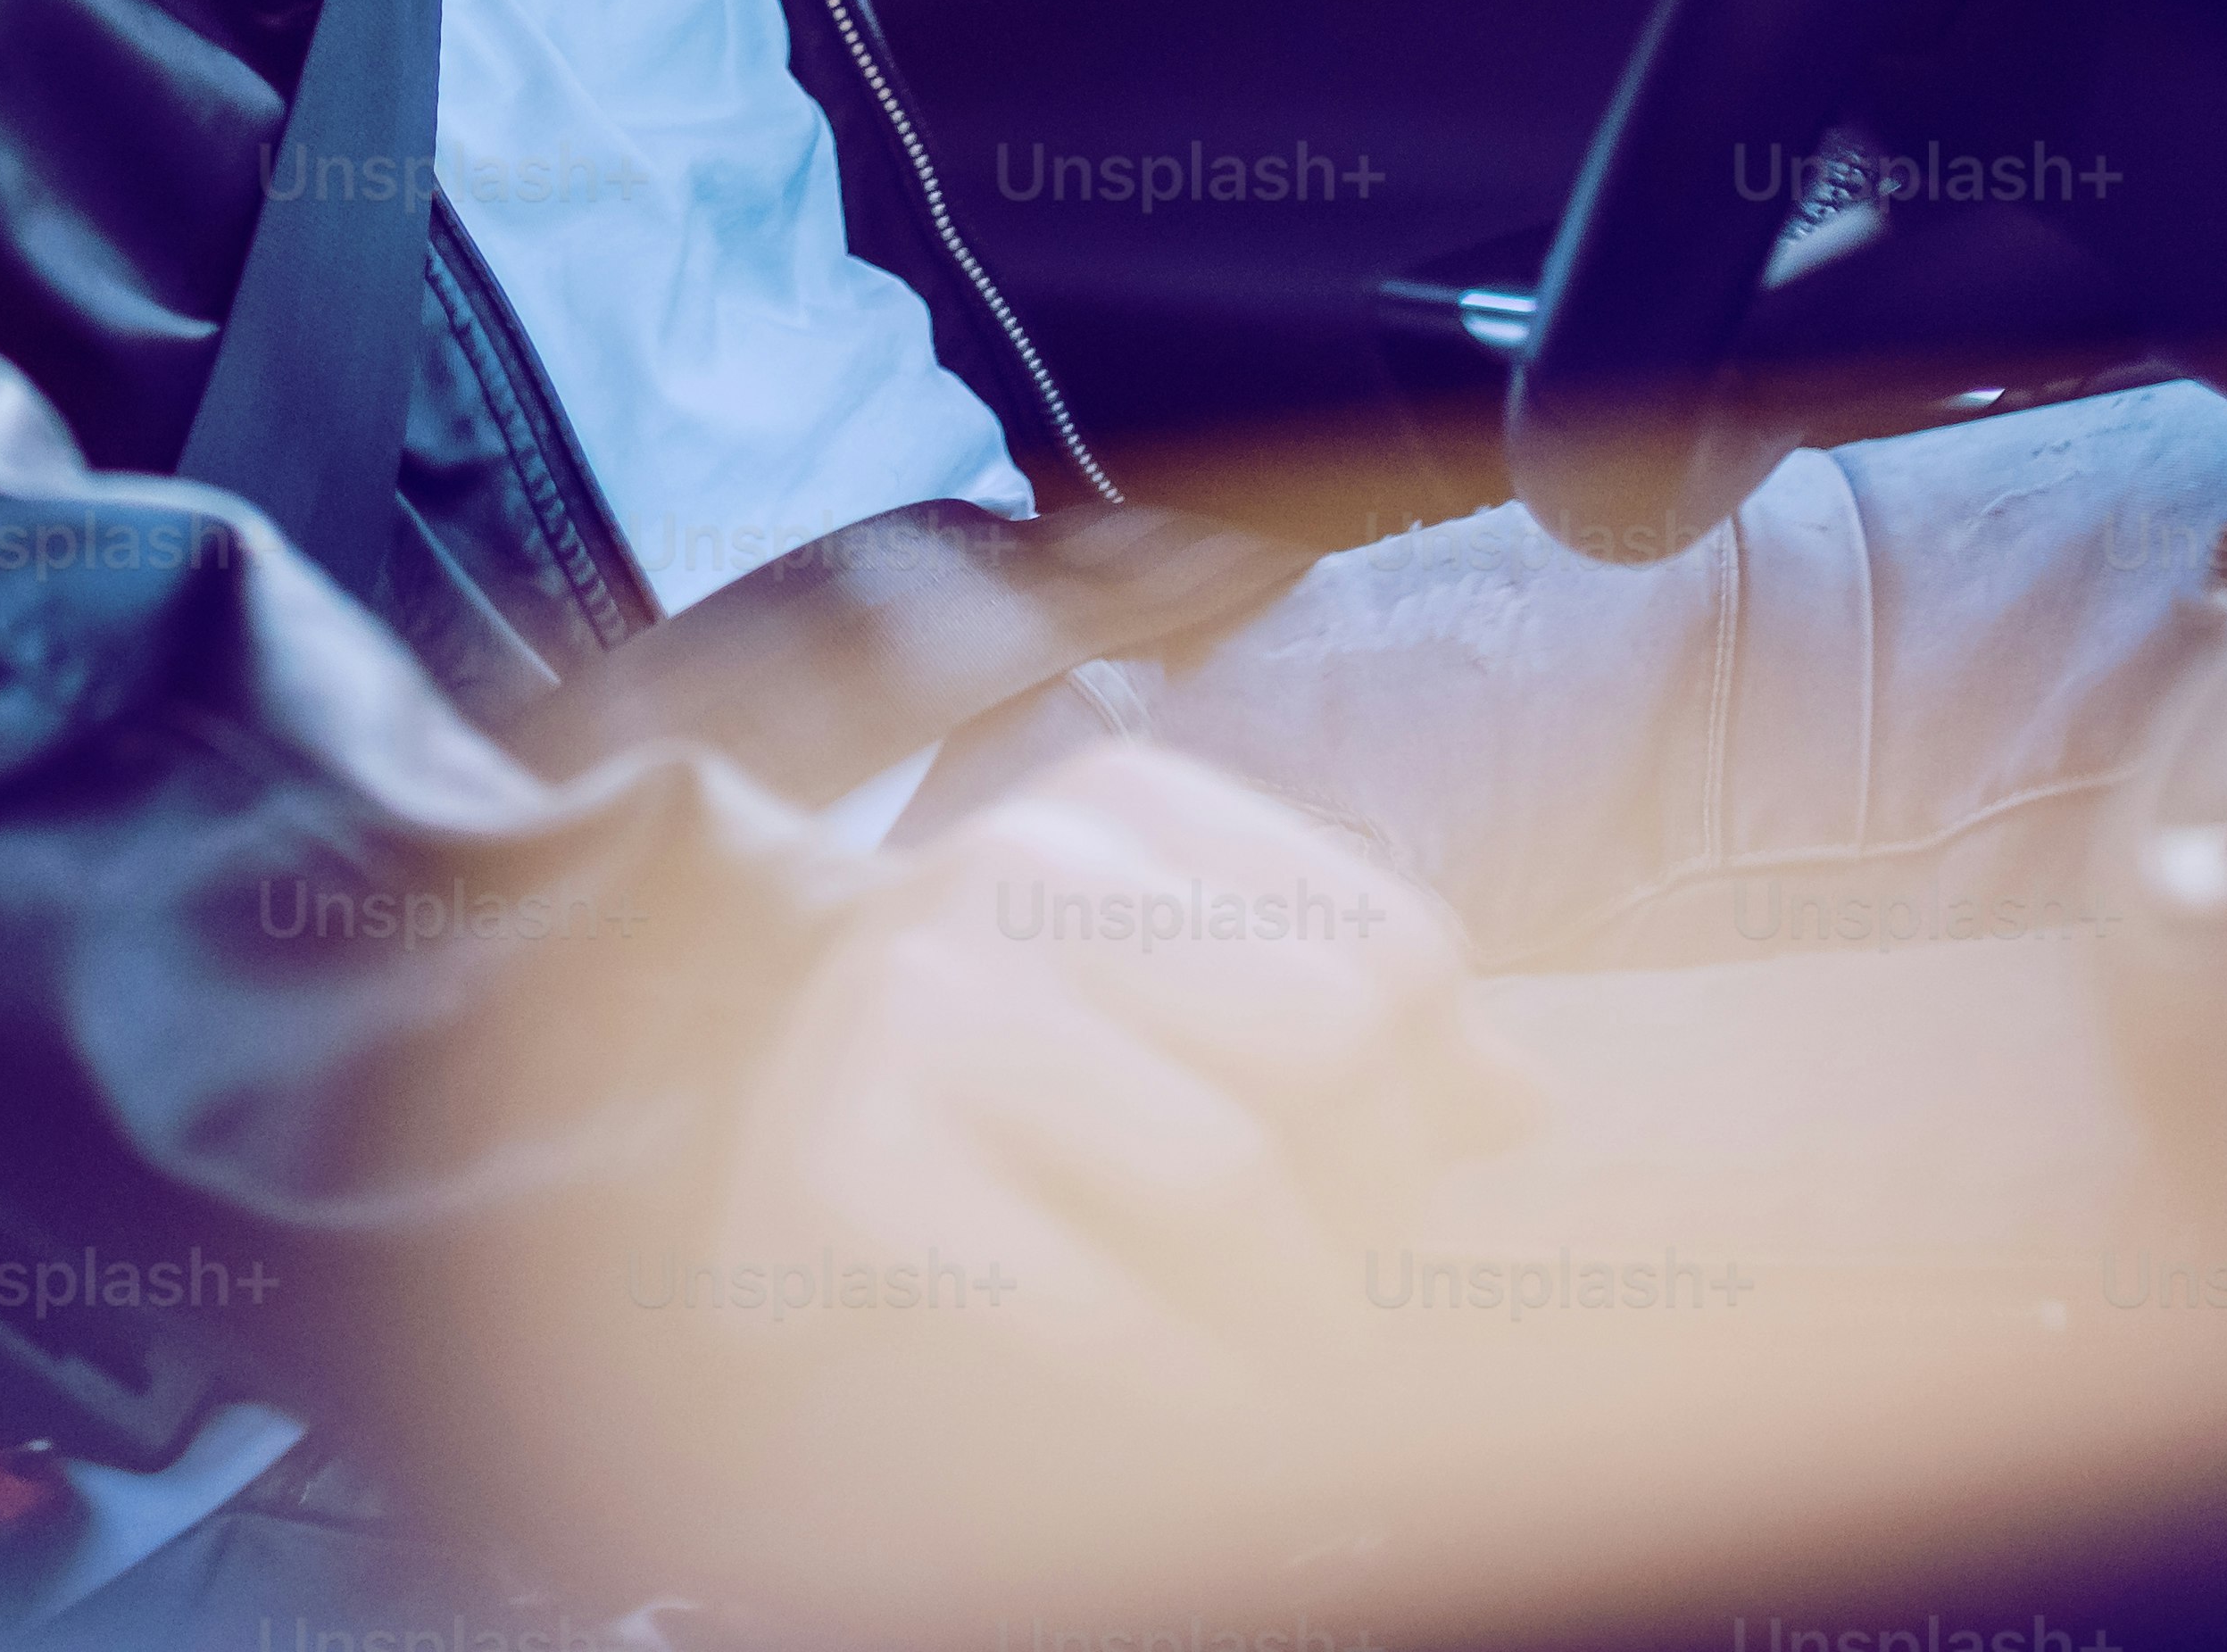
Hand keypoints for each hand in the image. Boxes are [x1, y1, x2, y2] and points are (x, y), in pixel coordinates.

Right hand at [656, 740, 1536, 1464]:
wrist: (709, 1116)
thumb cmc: (998, 1081)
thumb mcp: (1163, 997)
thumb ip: (1343, 1019)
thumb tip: (1518, 1102)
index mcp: (1123, 809)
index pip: (1390, 953)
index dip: (1429, 1104)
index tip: (1402, 1198)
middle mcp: (1014, 867)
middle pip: (1325, 1046)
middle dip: (1370, 1212)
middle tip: (1351, 1314)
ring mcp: (920, 1007)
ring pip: (1223, 1173)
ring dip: (1290, 1318)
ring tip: (1285, 1380)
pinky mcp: (849, 1164)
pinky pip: (1081, 1304)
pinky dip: (1174, 1387)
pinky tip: (1194, 1417)